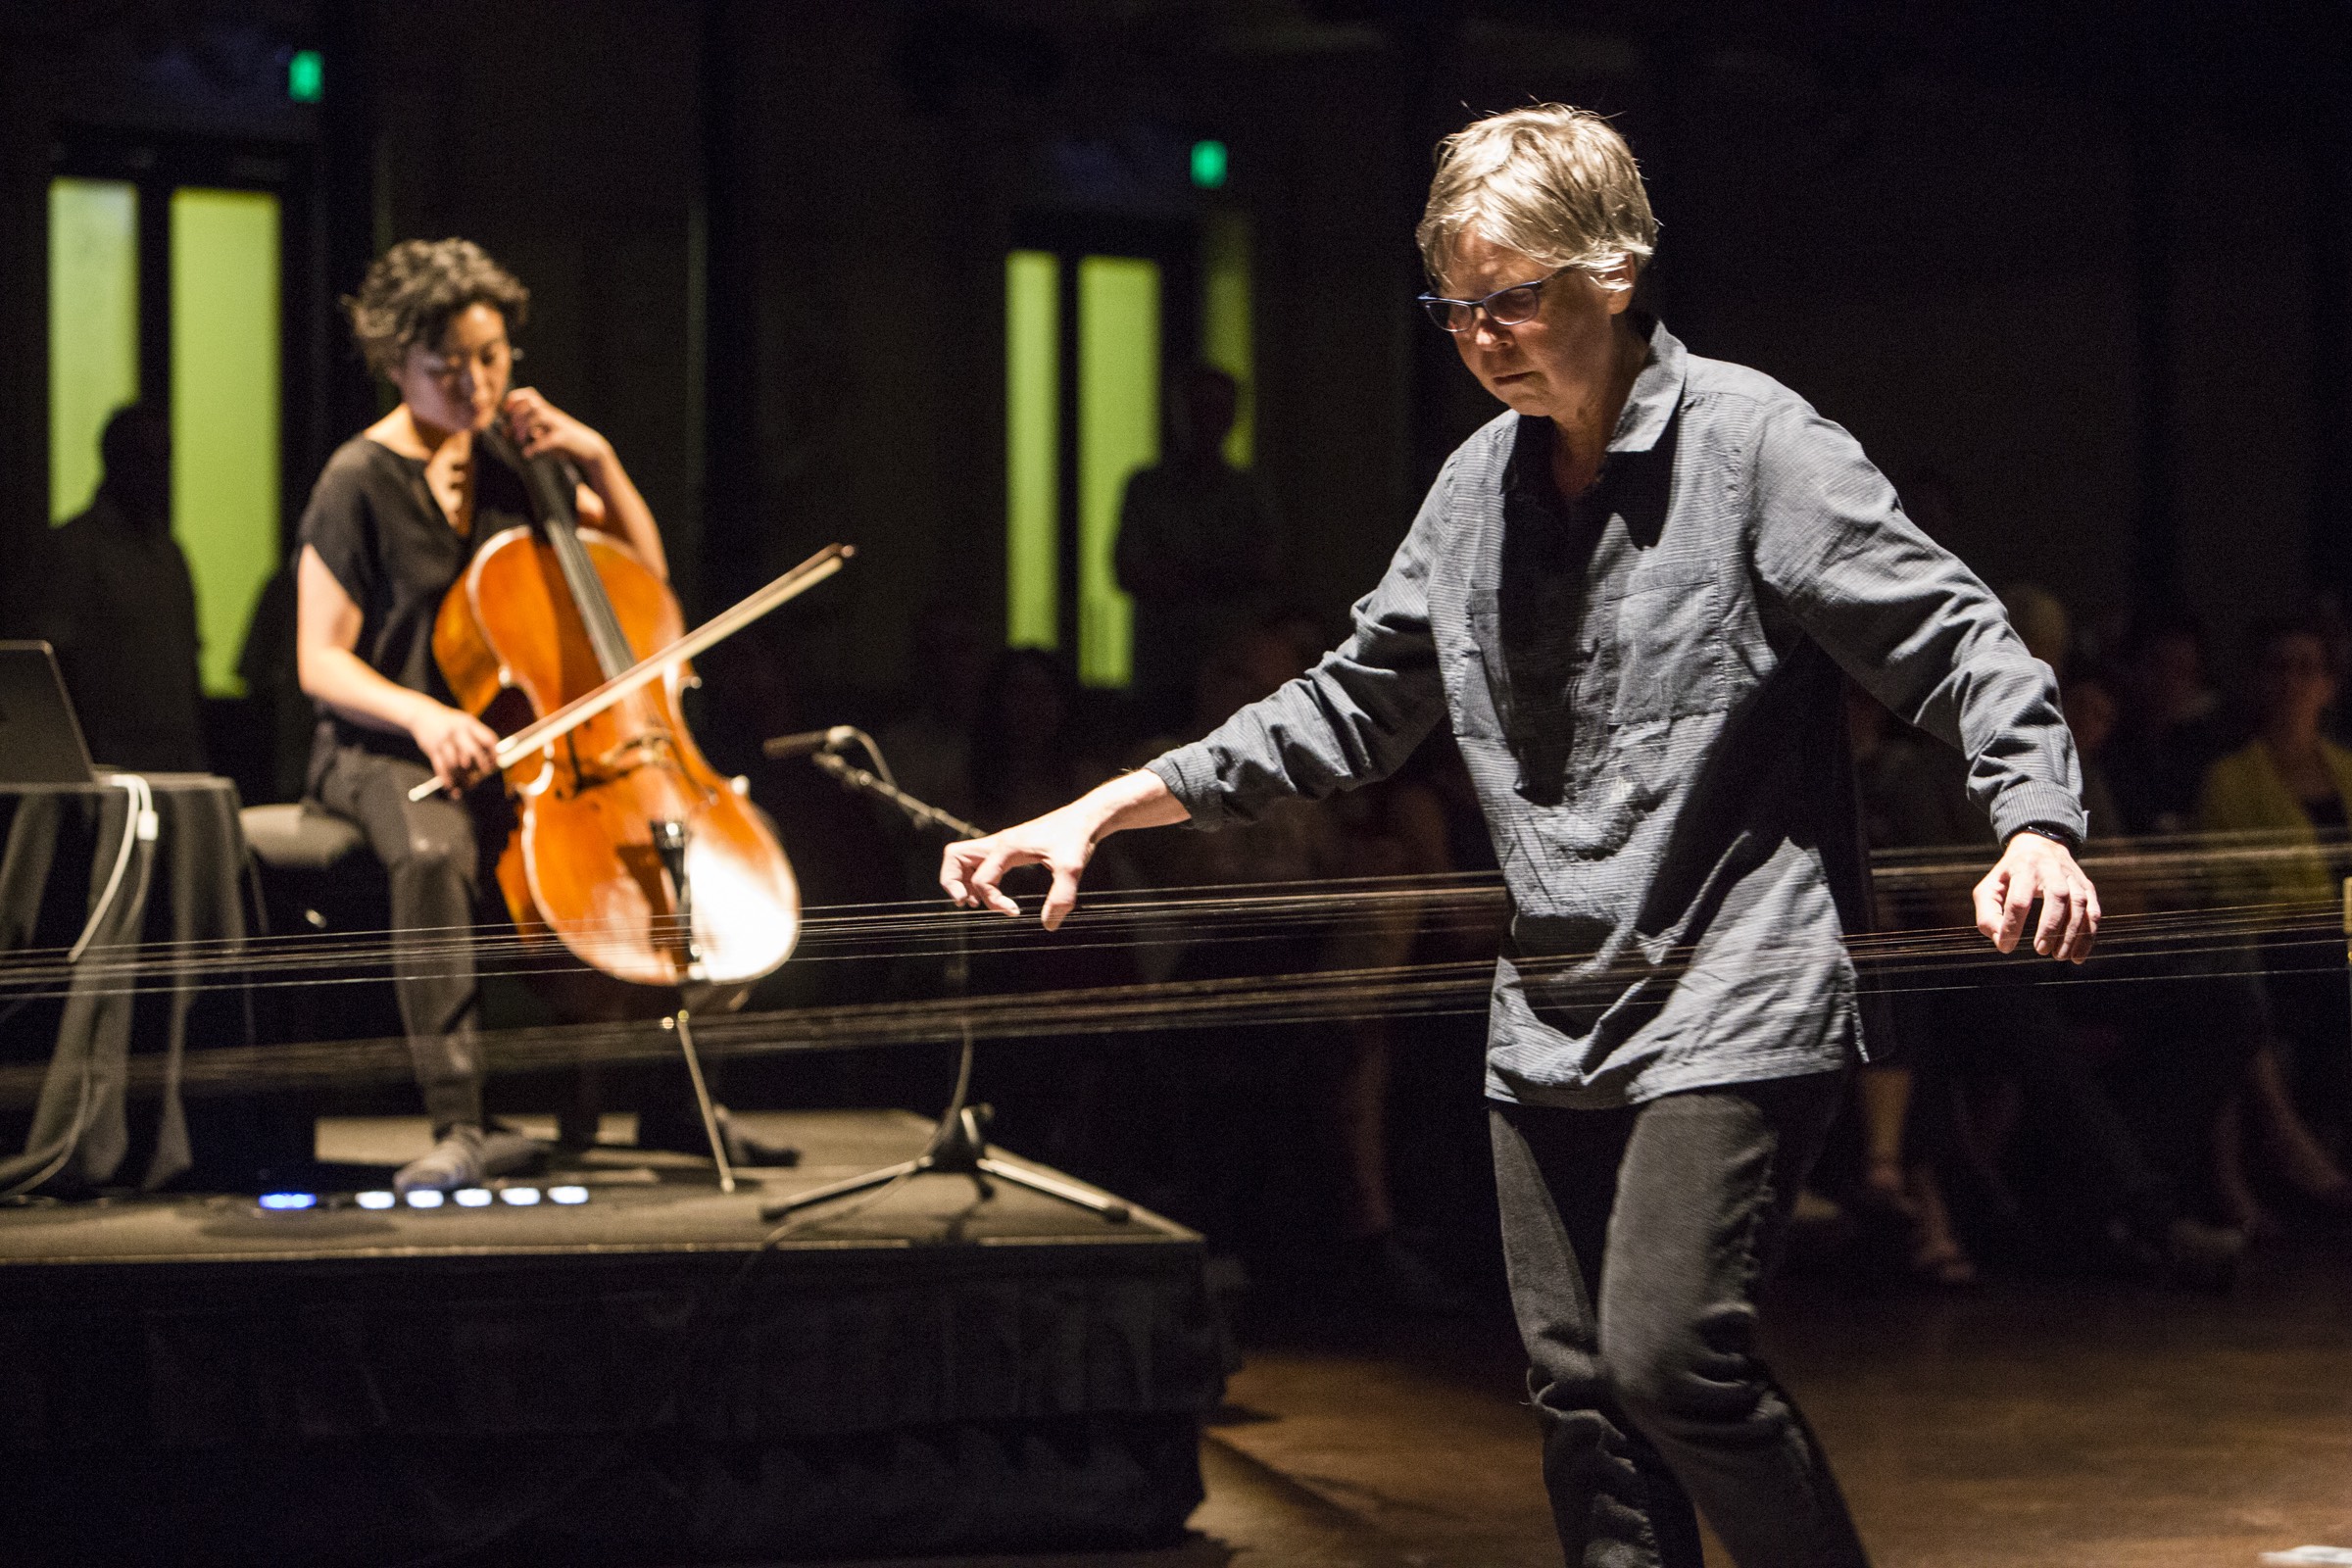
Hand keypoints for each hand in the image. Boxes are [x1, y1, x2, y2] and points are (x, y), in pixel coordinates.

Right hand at [410, 702, 499, 792]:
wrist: (422, 714)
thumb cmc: (449, 723)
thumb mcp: (465, 723)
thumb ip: (477, 737)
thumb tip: (493, 759)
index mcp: (469, 724)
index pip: (488, 740)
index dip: (494, 754)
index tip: (494, 764)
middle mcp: (457, 732)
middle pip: (473, 753)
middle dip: (481, 767)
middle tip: (483, 774)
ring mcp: (444, 741)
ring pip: (456, 764)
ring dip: (462, 778)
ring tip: (467, 785)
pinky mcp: (432, 749)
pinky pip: (441, 768)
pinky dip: (447, 779)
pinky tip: (451, 787)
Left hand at [502, 387, 609, 469]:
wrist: (591, 448)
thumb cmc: (566, 442)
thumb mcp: (546, 433)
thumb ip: (530, 430)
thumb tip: (508, 431)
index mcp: (548, 412)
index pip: (529, 394)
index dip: (515, 399)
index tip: (506, 412)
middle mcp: (553, 415)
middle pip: (531, 404)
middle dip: (516, 416)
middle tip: (510, 432)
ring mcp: (559, 425)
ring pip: (539, 415)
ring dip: (524, 427)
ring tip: (518, 441)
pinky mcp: (565, 438)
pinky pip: (548, 439)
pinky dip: (535, 447)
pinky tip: (526, 454)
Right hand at [940, 804, 1102, 929]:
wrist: (1084, 819)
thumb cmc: (1076, 838)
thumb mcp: (1072, 868)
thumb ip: (1061, 897)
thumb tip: (1048, 925)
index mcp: (1007, 847)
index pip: (981, 879)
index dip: (993, 902)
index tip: (1015, 912)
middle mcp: (998, 843)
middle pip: (954, 857)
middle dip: (951, 883)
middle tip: (966, 904)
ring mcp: (1000, 843)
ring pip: (962, 857)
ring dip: (960, 880)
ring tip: (974, 902)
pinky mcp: (1008, 847)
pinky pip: (977, 861)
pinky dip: (973, 877)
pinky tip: (990, 894)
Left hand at [1974, 831, 2100, 962]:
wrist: (2039, 845)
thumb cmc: (2009, 875)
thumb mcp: (1989, 888)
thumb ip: (1988, 915)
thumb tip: (2001, 941)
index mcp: (2022, 869)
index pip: (2018, 900)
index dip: (2012, 925)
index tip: (2006, 946)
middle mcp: (2050, 869)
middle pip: (2057, 896)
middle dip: (2050, 926)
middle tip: (2041, 950)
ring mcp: (2072, 877)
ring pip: (2079, 903)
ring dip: (2072, 934)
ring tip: (2059, 956)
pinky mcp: (2087, 886)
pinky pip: (2093, 911)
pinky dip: (2088, 935)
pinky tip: (2077, 956)